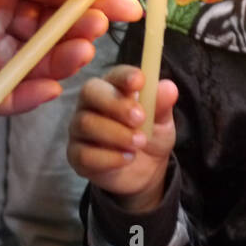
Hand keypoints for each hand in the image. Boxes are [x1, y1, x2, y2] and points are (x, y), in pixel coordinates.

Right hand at [68, 65, 177, 204]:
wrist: (145, 170)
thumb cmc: (149, 135)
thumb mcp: (162, 121)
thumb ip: (161, 104)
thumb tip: (169, 87)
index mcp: (113, 87)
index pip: (114, 74)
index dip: (125, 76)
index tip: (140, 82)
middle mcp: (91, 104)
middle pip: (90, 92)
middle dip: (116, 104)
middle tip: (140, 118)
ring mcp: (79, 129)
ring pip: (86, 124)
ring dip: (117, 134)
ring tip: (140, 143)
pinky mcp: (76, 155)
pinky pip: (84, 154)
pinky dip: (109, 157)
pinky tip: (127, 158)